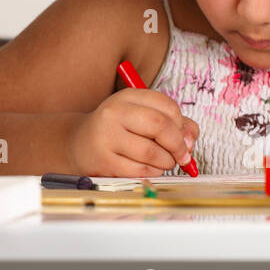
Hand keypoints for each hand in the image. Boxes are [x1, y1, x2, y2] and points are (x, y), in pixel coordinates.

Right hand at [70, 88, 198, 177]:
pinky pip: (140, 170)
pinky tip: (150, 169)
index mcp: (127, 97)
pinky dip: (153, 172)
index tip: (185, 137)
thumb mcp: (140, 116)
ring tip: (164, 162)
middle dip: (178, 144)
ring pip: (152, 152)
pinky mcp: (105, 161)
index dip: (182, 124)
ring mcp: (107, 137)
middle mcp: (115, 113)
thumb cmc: (117, 130)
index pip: (166, 105)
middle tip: (183, 155)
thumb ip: (172, 123)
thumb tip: (190, 139)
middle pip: (160, 125)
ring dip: (166, 161)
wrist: (78, 143)